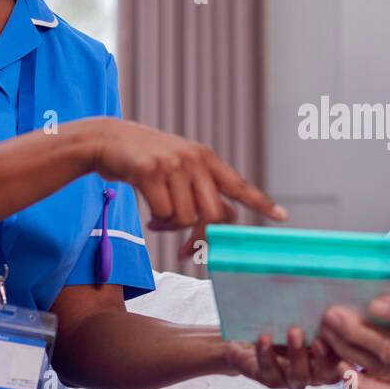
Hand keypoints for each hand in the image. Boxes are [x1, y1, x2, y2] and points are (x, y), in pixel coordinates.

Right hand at [88, 118, 285, 258]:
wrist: (107, 139)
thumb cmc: (147, 160)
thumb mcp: (181, 166)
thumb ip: (203, 187)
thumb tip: (227, 217)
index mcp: (206, 159)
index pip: (239, 185)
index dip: (261, 203)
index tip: (282, 217)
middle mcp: (194, 160)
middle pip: (214, 213)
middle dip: (201, 235)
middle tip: (187, 249)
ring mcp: (173, 164)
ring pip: (187, 217)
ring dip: (173, 227)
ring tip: (159, 220)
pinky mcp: (150, 172)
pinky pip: (164, 213)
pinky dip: (157, 222)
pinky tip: (149, 217)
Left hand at [222, 326, 345, 388]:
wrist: (252, 338)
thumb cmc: (285, 325)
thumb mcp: (306, 319)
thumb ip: (320, 316)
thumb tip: (334, 296)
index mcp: (328, 361)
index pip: (343, 361)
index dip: (345, 353)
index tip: (344, 335)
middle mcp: (313, 374)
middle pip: (325, 373)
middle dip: (324, 356)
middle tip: (320, 338)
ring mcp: (291, 379)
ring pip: (299, 375)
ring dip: (297, 354)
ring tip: (294, 332)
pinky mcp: (269, 379)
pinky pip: (269, 371)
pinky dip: (267, 354)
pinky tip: (265, 338)